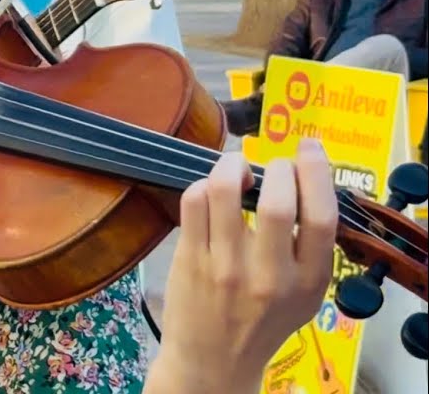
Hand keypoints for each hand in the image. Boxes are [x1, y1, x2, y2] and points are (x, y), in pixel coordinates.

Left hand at [148, 141, 336, 392]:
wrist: (214, 359)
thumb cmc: (263, 319)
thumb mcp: (306, 294)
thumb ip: (309, 246)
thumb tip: (304, 176)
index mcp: (307, 281)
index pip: (320, 218)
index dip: (317, 173)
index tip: (309, 149)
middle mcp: (268, 275)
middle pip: (276, 202)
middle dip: (277, 168)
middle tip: (273, 165)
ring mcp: (224, 266)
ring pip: (224, 192)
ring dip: (232, 165)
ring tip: (236, 166)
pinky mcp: (190, 258)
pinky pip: (194, 202)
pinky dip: (204, 184)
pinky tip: (211, 190)